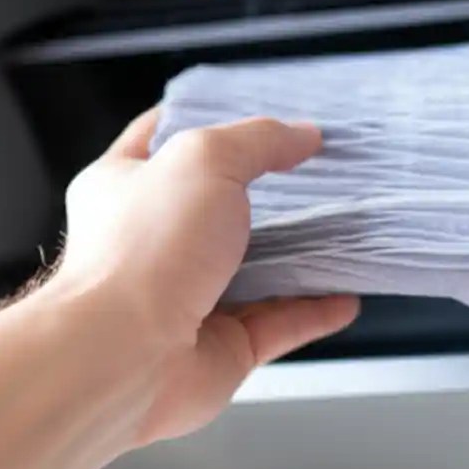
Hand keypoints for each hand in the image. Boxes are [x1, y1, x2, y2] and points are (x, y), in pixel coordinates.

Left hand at [53, 110, 358, 444]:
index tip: (254, 109)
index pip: (162, 139)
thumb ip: (259, 140)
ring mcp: (186, 298)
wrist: (123, 359)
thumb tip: (303, 135)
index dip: (206, 117)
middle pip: (219, 207)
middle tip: (316, 173)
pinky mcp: (219, 347)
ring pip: (256, 271)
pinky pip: (279, 325)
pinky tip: (345, 298)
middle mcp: (152, 243)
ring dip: (300, 255)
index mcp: (123, 187)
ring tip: (343, 231)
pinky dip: (315, 313)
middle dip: (269, 193)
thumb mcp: (205, 160)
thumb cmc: (140, 256)